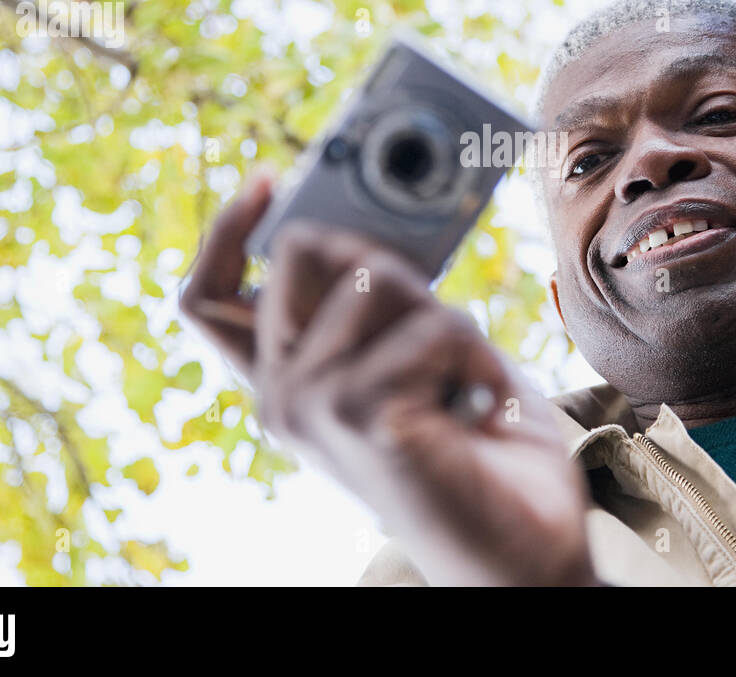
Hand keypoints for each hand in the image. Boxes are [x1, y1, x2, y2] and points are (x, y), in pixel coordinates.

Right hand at [181, 180, 597, 585]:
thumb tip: (364, 247)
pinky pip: (435, 326)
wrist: (524, 553)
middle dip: (392, 268)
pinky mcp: (361, 415)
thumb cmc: (481, 454)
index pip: (211, 297)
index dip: (228, 231)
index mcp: (289, 383)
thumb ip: (379, 308)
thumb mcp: (420, 358)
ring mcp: (312, 406)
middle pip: (307, 253)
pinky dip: (478, 357)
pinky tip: (480, 410)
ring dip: (451, 324)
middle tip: (439, 337)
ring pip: (381, 280)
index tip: (270, 182)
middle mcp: (283, 397)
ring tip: (465, 388)